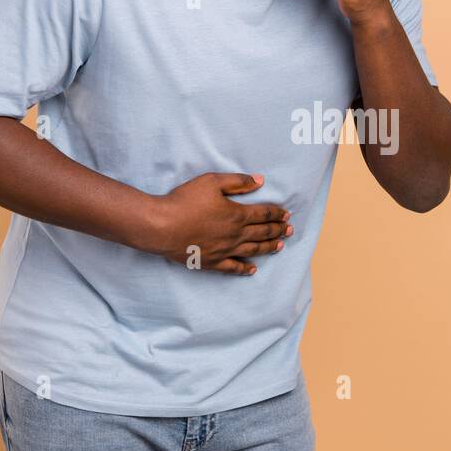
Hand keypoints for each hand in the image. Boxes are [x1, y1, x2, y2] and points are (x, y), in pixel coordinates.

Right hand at [144, 172, 291, 274]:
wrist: (161, 226)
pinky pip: (233, 268)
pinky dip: (245, 268)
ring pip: (253, 250)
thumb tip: (259, 181)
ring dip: (268, 247)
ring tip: (280, 246)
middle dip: (278, 230)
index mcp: (237, 214)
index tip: (287, 214)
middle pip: (262, 232)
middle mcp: (235, 235)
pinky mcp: (211, 262)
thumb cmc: (184, 201)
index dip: (277, 213)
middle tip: (290, 230)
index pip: (264, 214)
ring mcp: (225, 250)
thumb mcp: (211, 182)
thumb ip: (237, 181)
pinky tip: (253, 269)